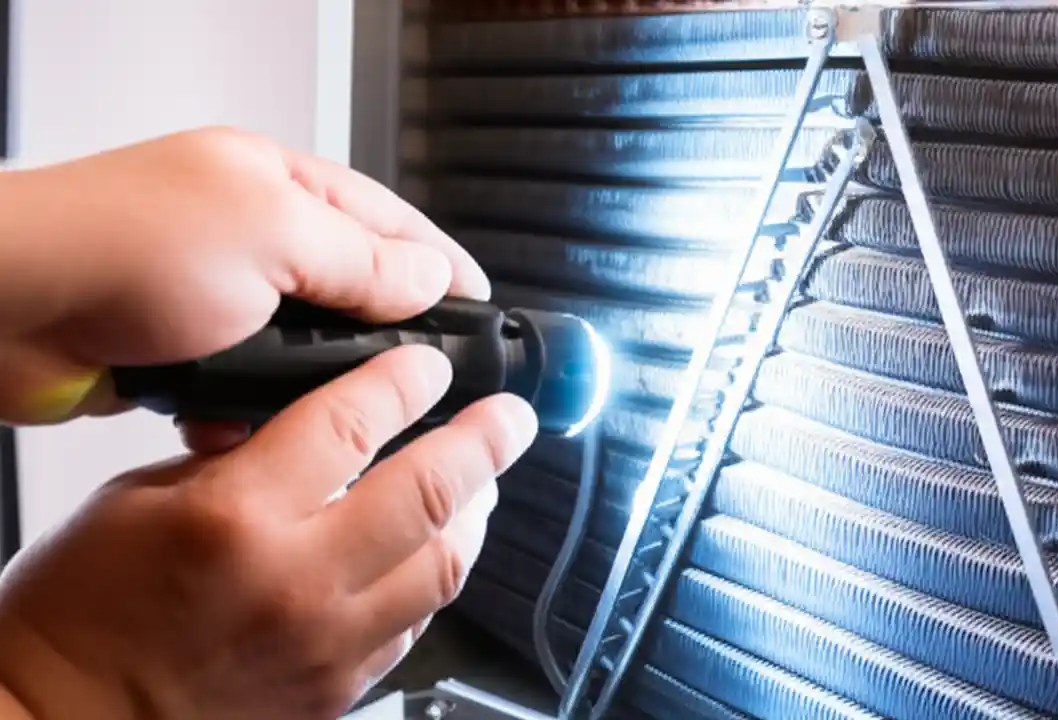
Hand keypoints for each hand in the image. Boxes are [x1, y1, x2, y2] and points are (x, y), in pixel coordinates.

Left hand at [0, 126, 489, 424]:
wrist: (5, 311)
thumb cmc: (116, 246)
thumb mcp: (272, 236)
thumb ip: (362, 261)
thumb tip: (430, 278)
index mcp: (278, 184)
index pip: (390, 223)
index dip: (442, 266)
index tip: (484, 308)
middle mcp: (250, 235)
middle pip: (351, 292)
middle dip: (378, 337)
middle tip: (423, 378)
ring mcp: (215, 297)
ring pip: (301, 354)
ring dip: (308, 386)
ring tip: (328, 410)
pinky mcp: (184, 353)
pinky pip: (246, 393)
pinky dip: (251, 413)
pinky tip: (249, 424)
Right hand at [0, 346, 537, 718]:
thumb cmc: (81, 613)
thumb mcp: (140, 496)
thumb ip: (240, 457)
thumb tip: (313, 429)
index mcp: (237, 516)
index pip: (353, 423)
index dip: (406, 382)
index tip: (429, 366)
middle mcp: (296, 581)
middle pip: (430, 493)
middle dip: (485, 441)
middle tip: (510, 417)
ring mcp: (327, 643)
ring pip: (445, 564)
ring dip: (477, 512)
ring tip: (486, 479)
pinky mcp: (337, 690)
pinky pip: (416, 623)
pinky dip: (436, 577)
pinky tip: (439, 550)